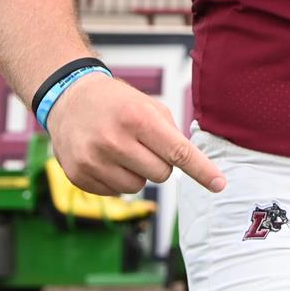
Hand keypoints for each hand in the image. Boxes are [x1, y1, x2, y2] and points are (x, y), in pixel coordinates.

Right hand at [45, 73, 226, 196]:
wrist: (69, 98)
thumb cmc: (117, 102)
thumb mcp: (148, 105)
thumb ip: (171, 134)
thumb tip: (191, 166)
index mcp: (136, 118)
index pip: (177, 152)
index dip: (201, 170)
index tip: (220, 184)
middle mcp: (113, 140)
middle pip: (162, 174)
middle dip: (161, 163)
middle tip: (145, 144)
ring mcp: (93, 161)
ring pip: (138, 186)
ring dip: (137, 172)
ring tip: (121, 149)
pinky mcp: (79, 176)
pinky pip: (116, 192)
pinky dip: (117, 178)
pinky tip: (105, 157)